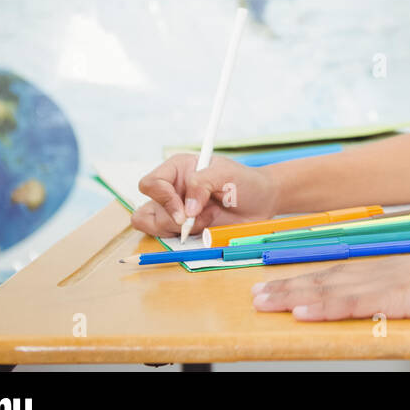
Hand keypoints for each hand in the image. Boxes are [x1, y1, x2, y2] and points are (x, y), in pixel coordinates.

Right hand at [131, 153, 278, 237]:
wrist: (261, 202)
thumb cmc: (245, 181)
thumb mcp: (226, 174)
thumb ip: (202, 184)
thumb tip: (186, 210)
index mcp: (177, 169)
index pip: (151, 184)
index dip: (163, 200)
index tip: (184, 213)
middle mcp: (172, 190)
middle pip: (147, 209)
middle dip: (171, 220)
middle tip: (195, 219)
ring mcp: (175, 211)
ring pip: (153, 226)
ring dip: (176, 230)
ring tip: (205, 220)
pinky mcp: (183, 229)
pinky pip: (167, 239)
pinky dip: (182, 239)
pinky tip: (205, 228)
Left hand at [251, 240, 409, 320]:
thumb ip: (402, 292)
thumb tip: (386, 303)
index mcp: (384, 269)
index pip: (333, 274)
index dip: (300, 279)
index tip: (272, 284)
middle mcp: (377, 272)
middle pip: (322, 279)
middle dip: (285, 287)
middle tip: (254, 296)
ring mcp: (384, 284)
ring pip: (329, 289)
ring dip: (293, 295)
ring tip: (263, 302)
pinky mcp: (395, 299)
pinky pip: (353, 303)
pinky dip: (325, 306)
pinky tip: (303, 310)